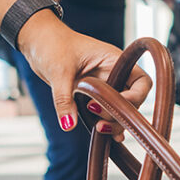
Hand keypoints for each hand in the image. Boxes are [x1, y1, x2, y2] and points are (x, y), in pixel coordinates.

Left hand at [15, 12, 149, 131]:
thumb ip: (64, 98)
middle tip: (100, 121)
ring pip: (119, 110)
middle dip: (120, 114)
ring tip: (99, 129)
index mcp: (114, 60)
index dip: (135, 97)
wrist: (37, 42)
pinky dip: (105, 124)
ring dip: (114, 123)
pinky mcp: (92, 95)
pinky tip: (105, 137)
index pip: (142, 82)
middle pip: (132, 101)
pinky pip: (104, 112)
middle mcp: (113, 74)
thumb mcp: (58, 71)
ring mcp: (104, 86)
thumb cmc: (51, 45)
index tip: (116, 106)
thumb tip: (69, 124)